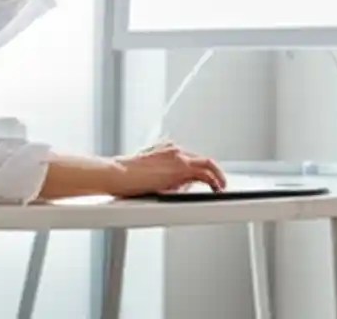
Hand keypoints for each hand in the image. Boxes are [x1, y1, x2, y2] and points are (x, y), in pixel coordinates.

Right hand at [109, 141, 226, 197]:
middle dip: (211, 172)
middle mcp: (173, 149)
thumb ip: (163, 175)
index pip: (188, 158)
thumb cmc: (123, 176)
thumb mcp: (146, 172)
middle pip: (200, 159)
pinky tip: (217, 188)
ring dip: (216, 176)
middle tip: (218, 183)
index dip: (197, 170)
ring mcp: (177, 156)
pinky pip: (204, 172)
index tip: (203, 178)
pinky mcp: (180, 167)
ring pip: (206, 163)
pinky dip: (214, 180)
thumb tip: (176, 185)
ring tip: (221, 186)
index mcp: (165, 148)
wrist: (115, 173)